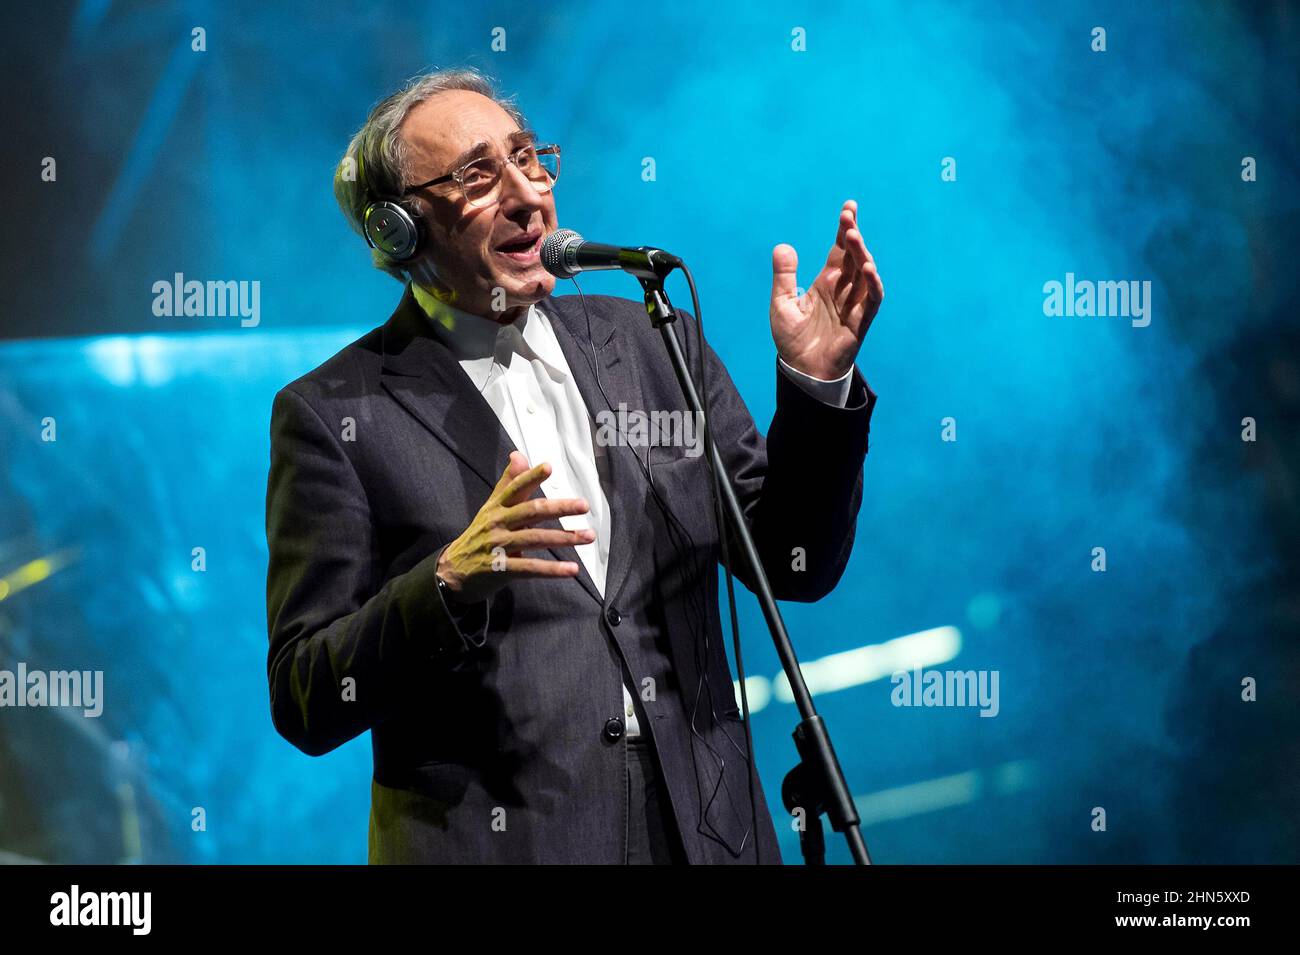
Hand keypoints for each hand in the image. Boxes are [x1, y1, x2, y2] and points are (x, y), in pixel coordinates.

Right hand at [436, 452, 593, 602]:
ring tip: (588, 536)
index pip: (516, 488)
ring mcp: (499, 546)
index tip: (549, 467)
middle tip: (584, 505)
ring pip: (535, 539)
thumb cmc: (480, 534)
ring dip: (564, 538)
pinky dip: (552, 569)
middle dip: (559, 507)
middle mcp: (498, 523)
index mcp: (497, 506)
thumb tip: (518, 454)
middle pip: (531, 511)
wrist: (454, 569)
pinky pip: (530, 568)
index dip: (531, 477)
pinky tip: (572, 569)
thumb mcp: (491, 506)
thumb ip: (509, 482)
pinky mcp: (501, 569)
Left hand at [770, 199, 883, 379]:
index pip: (840, 250)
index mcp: (827, 283)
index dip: (845, 229)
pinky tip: (868, 269)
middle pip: (854, 256)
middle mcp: (844, 290)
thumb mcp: (782, 303)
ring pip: (865, 274)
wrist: (801, 371)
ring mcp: (854, 305)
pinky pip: (872, 300)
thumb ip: (784, 276)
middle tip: (848, 216)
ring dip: (862, 254)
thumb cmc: (794, 340)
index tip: (849, 207)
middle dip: (853, 235)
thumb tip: (783, 246)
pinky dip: (873, 284)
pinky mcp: (860, 322)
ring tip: (854, 237)